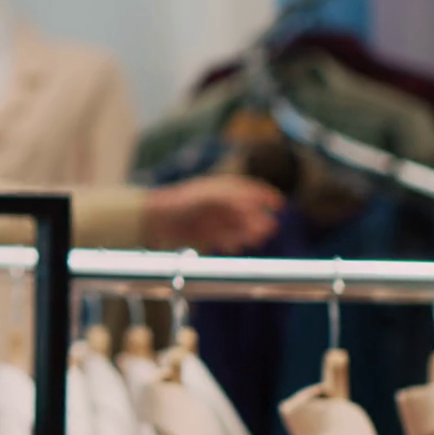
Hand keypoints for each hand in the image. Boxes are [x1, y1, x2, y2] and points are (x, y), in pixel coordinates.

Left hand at [141, 174, 283, 253]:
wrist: (154, 221)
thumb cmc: (182, 204)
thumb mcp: (210, 200)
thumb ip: (233, 203)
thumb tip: (256, 208)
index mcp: (220, 188)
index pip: (248, 188)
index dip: (264, 195)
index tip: (279, 204)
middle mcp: (218, 204)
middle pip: (245, 211)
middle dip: (258, 218)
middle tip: (270, 227)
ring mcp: (212, 220)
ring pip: (237, 226)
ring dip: (248, 232)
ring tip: (258, 238)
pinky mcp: (205, 235)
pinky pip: (224, 238)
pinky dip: (232, 241)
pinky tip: (235, 247)